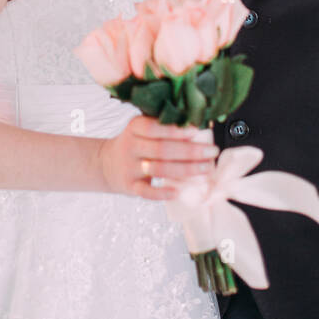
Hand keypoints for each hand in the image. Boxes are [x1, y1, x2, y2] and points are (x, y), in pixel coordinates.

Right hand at [97, 116, 218, 199]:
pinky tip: (178, 191)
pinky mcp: (129, 186)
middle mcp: (130, 146)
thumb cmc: (136, 144)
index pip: (154, 127)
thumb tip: (199, 125)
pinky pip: (146, 191)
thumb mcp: (142, 129)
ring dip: (185, 170)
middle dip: (190, 151)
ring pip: (159, 169)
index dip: (176, 130)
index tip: (197, 131)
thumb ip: (163, 126)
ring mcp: (129, 167)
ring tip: (206, 169)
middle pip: (162, 149)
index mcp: (135, 127)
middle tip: (212, 152)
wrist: (107, 164)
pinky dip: (162, 193)